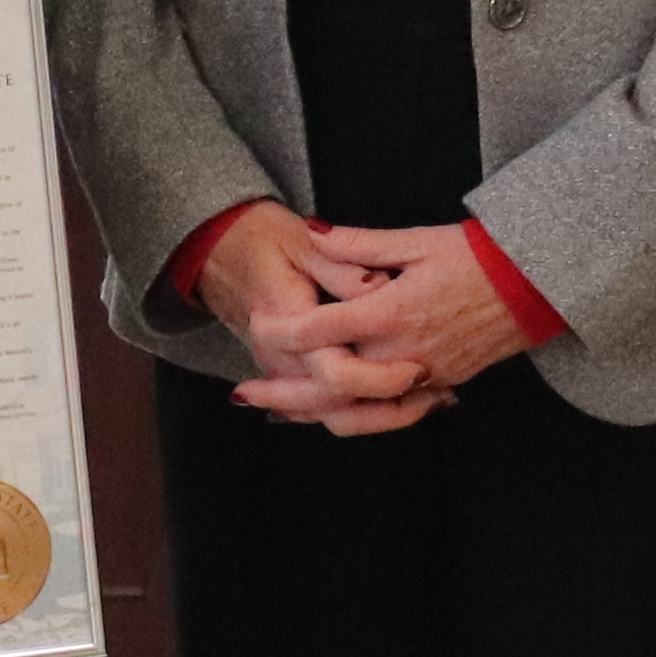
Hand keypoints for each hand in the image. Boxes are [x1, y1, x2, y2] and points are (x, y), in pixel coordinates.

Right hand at [187, 206, 420, 432]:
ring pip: (332, 417)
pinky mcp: (287, 375)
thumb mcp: (302, 239)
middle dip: (390, 410)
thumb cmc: (263, 240)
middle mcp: (278, 356)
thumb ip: (344, 259)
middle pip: (336, 408)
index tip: (418, 370)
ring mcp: (280, 371)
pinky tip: (404, 404)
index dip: (379, 378)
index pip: (334, 371)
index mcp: (283, 319)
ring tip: (432, 404)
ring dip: (382, 417)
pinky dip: (364, 412)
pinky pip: (323, 410)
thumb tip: (376, 284)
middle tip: (437, 396)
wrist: (218, 251)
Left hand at [244, 219, 533, 441]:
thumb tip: (314, 233)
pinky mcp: (438, 385)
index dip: (282, 331)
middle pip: (329, 387)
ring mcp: (422, 375)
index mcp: (391, 312)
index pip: (321, 330)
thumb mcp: (417, 241)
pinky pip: (387, 412)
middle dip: (282, 394)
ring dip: (313, 413)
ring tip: (278, 411)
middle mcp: (402, 352)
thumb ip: (359, 244)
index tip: (257, 325)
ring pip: (357, 411)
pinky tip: (329, 410)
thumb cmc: (478, 257)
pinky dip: (354, 415)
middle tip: (243, 394)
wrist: (535, 285)